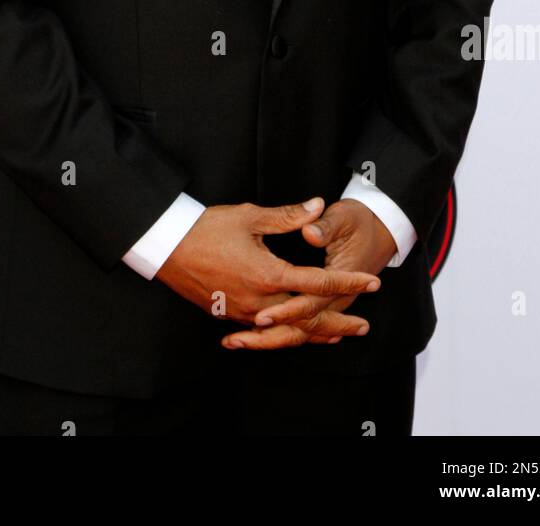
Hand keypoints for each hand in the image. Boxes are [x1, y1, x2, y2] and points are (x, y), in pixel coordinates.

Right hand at [219, 199, 395, 348]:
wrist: (166, 248)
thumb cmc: (207, 228)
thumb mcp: (249, 217)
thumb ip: (287, 216)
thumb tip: (317, 205)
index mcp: (268, 274)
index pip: (317, 283)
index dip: (347, 282)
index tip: (372, 283)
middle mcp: (259, 300)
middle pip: (307, 318)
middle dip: (338, 322)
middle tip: (364, 326)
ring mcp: (244, 312)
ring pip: (287, 330)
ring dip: (315, 332)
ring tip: (338, 335)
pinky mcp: (231, 315)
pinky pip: (266, 332)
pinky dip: (287, 334)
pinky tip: (297, 333)